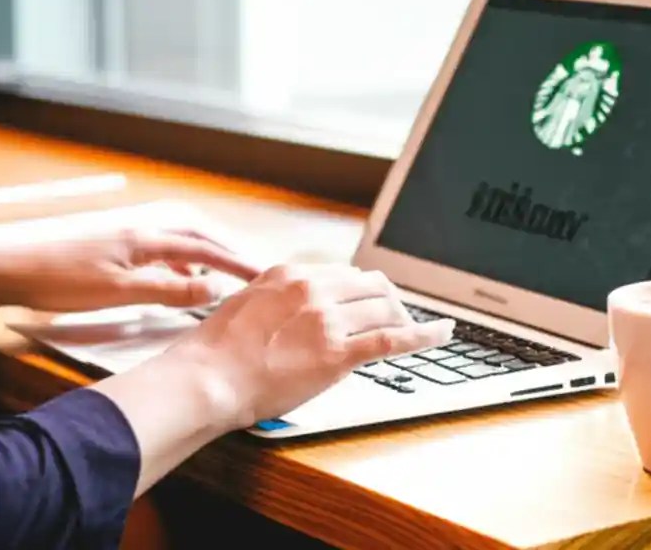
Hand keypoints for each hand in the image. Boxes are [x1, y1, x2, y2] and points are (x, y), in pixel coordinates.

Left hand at [0, 226, 261, 312]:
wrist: (11, 269)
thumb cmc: (61, 281)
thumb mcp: (119, 292)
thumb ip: (168, 291)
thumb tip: (213, 290)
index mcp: (146, 239)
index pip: (204, 249)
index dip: (236, 262)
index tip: (263, 275)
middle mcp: (142, 231)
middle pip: (197, 235)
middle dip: (228, 250)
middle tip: (254, 269)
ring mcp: (128, 239)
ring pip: (180, 243)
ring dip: (206, 256)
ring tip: (225, 277)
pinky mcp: (115, 249)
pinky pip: (163, 252)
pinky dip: (182, 264)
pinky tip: (180, 283)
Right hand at [173, 264, 454, 427]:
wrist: (208, 377)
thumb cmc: (218, 351)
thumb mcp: (247, 303)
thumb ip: (277, 297)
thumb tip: (294, 305)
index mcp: (291, 274)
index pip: (344, 273)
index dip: (363, 289)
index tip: (371, 299)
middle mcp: (314, 290)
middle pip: (371, 285)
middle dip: (389, 299)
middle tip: (397, 315)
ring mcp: (327, 320)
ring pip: (385, 309)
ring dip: (404, 317)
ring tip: (414, 329)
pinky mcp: (337, 353)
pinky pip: (393, 339)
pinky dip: (425, 334)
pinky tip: (443, 333)